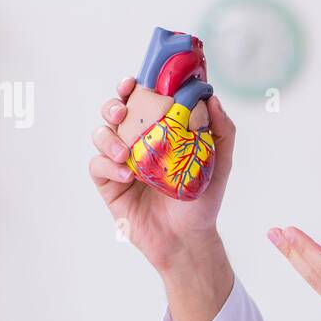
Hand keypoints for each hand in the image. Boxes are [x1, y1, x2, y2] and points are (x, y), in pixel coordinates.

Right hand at [89, 77, 235, 274]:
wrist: (187, 238)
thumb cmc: (202, 200)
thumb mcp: (219, 163)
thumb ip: (222, 131)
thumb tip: (212, 98)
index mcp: (160, 132)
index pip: (142, 101)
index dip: (134, 87)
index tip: (134, 82)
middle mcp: (137, 143)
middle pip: (114, 113)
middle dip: (113, 106)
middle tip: (122, 112)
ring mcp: (120, 162)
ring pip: (100, 135)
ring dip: (108, 138)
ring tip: (125, 153)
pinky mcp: (109, 184)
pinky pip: (98, 166)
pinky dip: (109, 165)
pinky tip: (128, 176)